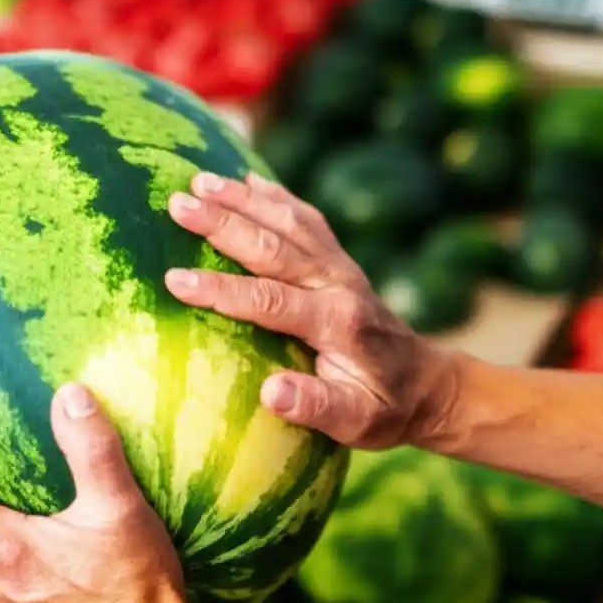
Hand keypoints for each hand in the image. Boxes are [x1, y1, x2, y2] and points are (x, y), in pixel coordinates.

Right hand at [164, 172, 459, 450]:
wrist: (427, 384)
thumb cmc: (382, 409)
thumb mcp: (355, 423)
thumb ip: (315, 407)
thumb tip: (270, 392)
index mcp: (337, 324)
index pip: (270, 300)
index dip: (222, 289)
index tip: (176, 279)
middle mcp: (339, 284)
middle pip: (275, 246)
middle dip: (223, 223)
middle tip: (178, 204)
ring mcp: (341, 266)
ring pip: (289, 222)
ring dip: (243, 199)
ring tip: (199, 179)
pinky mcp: (339, 259)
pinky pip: (306, 219)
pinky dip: (275, 196)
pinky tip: (245, 180)